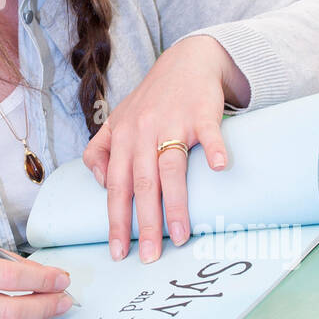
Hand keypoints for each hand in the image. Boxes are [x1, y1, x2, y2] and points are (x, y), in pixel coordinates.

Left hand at [82, 37, 249, 264]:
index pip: (114, 185)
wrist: (186, 61)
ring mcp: (172, 121)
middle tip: (149, 257)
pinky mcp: (201, 113)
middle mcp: (143, 131)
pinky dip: (215, 150)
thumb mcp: (118, 119)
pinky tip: (220, 169)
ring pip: (170, 167)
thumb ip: (100, 149)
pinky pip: (208, 133)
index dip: (116, 220)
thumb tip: (98, 182)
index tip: (118, 251)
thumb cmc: (152, 99)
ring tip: (180, 237)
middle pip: (141, 183)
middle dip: (144, 224)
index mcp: (122, 137)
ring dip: (176, 204)